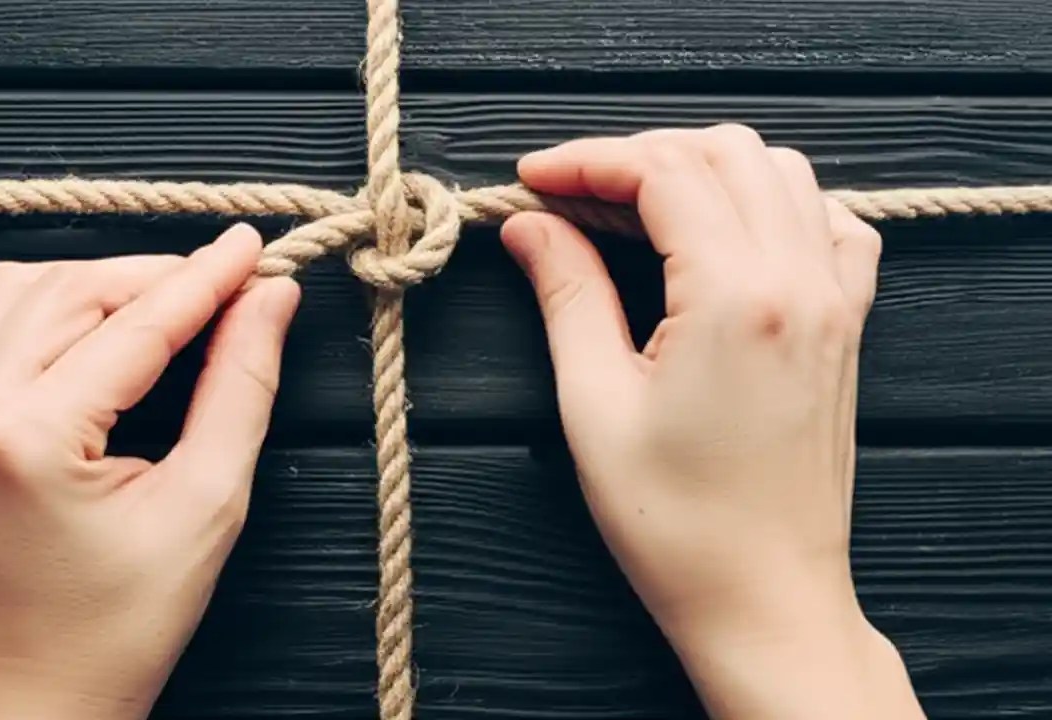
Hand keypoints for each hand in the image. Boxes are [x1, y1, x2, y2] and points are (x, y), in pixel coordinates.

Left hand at [0, 224, 299, 719]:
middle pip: (68, 290)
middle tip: (222, 287)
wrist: (24, 708)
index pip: (137, 322)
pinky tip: (70, 336)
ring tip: (155, 312)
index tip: (255, 246)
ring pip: (10, 294)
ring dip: (90, 287)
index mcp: (28, 437)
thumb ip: (242, 388)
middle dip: (152, 277)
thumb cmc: (118, 631)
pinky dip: (23, 312)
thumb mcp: (206, 509)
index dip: (207, 277)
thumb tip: (270, 302)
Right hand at [501, 126, 923, 718]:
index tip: (533, 179)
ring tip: (633, 209)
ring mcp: (834, 301)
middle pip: (723, 152)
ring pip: (779, 172)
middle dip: (638, 156)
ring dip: (701, 169)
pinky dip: (773, 202)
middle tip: (571, 196)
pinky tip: (725, 233)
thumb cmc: (677, 524)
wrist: (764, 599)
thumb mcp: (596, 405)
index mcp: (737, 296)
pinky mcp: (844, 327)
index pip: (663, 172)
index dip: (587, 161)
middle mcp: (800, 281)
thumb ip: (566, 295)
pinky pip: (830, 222)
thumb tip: (532, 226)